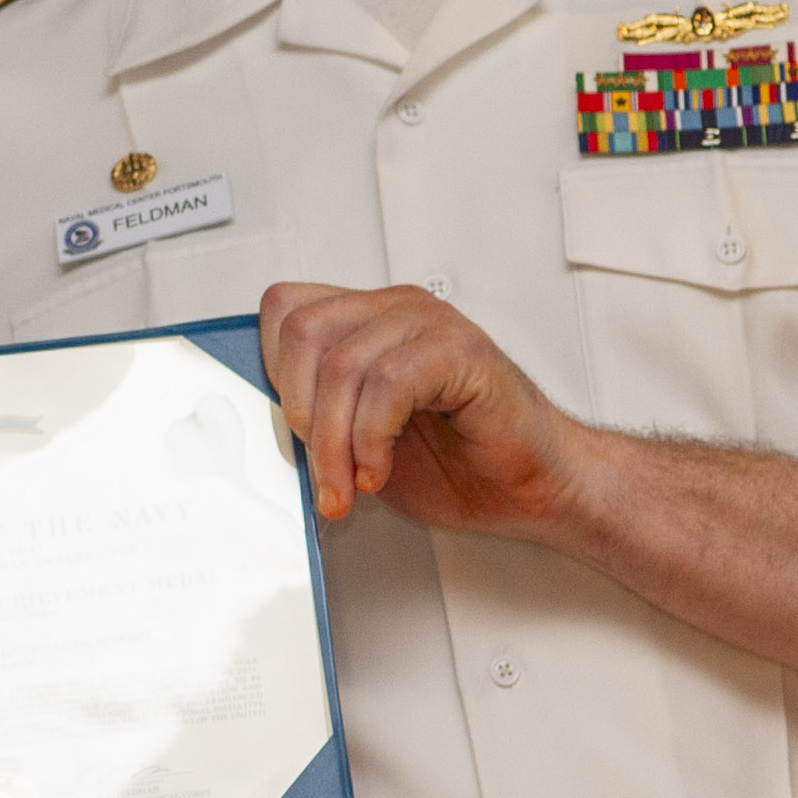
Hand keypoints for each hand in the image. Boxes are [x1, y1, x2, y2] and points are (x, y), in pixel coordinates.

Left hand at [258, 280, 599, 536]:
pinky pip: (389, 381)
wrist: (532, 487)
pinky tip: (380, 468)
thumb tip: (265, 426)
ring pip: (342, 363)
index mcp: (368, 320)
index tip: (297, 434)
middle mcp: (397, 310)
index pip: (286, 310)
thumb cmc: (461, 462)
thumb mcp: (361, 438)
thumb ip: (320, 414)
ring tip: (352, 482)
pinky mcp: (462, 353)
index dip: (278, 374)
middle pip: (302, 331)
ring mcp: (431, 324)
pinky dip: (372, 436)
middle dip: (303, 415)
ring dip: (336, 441)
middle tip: (324, 470)